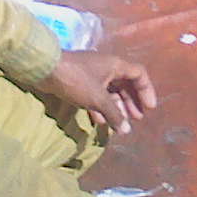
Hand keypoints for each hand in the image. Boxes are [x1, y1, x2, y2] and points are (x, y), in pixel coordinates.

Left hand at [41, 50, 156, 135]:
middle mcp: (107, 67)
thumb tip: (127, 130)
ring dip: (117, 107)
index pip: (139, 74)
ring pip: (111, 91)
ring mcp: (93, 74)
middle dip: (132, 102)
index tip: (149, 108)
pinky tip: (101, 122)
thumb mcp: (98, 98)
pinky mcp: (81, 82)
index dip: (146, 90)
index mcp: (115, 65)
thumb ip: (114, 114)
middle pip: (125, 84)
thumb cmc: (76, 80)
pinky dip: (101, 108)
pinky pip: (97, 95)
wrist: (46, 70)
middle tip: (136, 119)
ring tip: (120, 123)